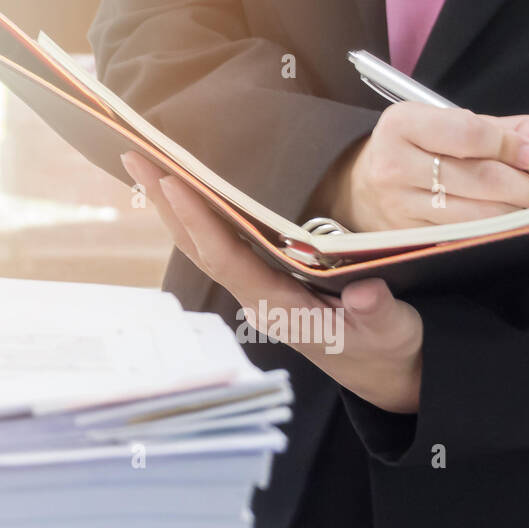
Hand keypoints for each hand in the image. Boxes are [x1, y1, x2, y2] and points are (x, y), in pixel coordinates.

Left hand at [122, 152, 423, 413]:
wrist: (387, 374)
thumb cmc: (388, 351)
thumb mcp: (394, 334)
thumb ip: (380, 315)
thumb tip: (365, 293)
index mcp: (281, 308)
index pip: (228, 259)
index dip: (199, 221)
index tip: (173, 182)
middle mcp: (259, 297)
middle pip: (200, 247)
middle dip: (167, 202)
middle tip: (135, 153)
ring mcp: (259, 289)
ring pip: (205, 244)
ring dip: (174, 205)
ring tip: (146, 160)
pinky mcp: (267, 281)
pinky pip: (222, 243)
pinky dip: (199, 214)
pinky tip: (188, 187)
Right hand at [314, 103, 528, 231]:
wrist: (360, 189)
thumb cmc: (416, 149)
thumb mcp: (450, 123)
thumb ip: (507, 127)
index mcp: (402, 123)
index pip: (469, 134)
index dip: (511, 146)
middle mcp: (394, 165)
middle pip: (477, 178)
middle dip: (523, 184)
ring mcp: (399, 206)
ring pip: (474, 213)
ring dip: (514, 211)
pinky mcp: (407, 237)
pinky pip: (462, 234)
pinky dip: (493, 228)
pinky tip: (507, 220)